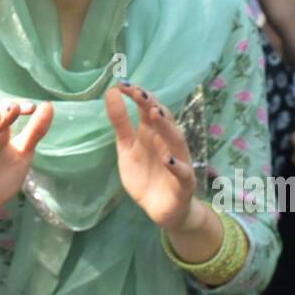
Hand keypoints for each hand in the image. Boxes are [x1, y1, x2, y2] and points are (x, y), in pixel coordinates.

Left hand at [106, 83, 200, 231]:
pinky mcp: (183, 183)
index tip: (122, 84)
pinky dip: (177, 165)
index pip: (147, 108)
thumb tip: (111, 92)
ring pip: (175, 140)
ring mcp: (178, 161)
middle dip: (152, 104)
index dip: (137, 96)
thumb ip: (121, 123)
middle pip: (163, 119)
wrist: (162, 210)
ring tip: (154, 113)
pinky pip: (182, 173)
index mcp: (152, 133)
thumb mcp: (127, 148)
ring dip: (166, 126)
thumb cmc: (146, 175)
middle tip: (139, 92)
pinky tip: (167, 159)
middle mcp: (167, 142)